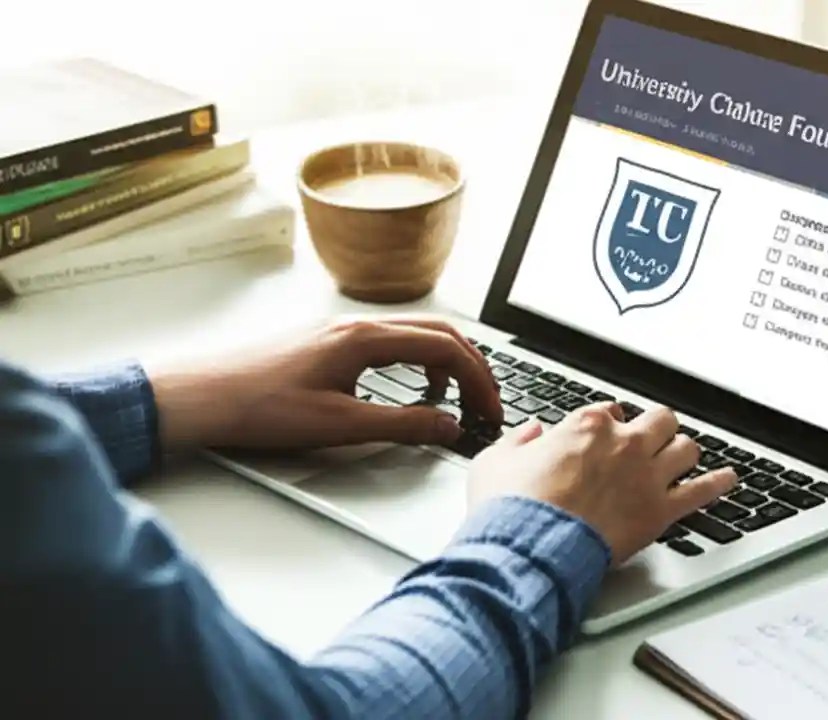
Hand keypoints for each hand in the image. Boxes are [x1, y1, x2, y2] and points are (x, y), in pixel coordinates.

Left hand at [148, 316, 502, 450]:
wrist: (198, 396)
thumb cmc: (256, 407)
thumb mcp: (339, 425)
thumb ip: (401, 425)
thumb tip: (446, 427)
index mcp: (364, 339)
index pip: (445, 347)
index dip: (478, 378)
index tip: (490, 407)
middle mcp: (356, 326)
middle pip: (437, 332)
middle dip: (471, 365)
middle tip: (486, 400)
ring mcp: (340, 331)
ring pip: (414, 334)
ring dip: (445, 362)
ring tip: (455, 398)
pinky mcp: (327, 344)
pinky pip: (390, 342)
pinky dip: (416, 361)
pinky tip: (410, 388)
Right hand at [468, 402, 738, 563]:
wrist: (529, 547)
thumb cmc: (510, 508)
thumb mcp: (494, 461)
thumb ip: (516, 442)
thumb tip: (530, 434)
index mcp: (585, 426)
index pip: (612, 411)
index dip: (612, 423)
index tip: (609, 433)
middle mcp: (623, 444)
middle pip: (659, 420)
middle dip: (657, 428)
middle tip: (653, 439)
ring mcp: (646, 476)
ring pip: (686, 448)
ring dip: (684, 452)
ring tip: (685, 457)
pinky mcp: (660, 511)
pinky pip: (702, 491)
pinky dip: (718, 484)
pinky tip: (728, 480)